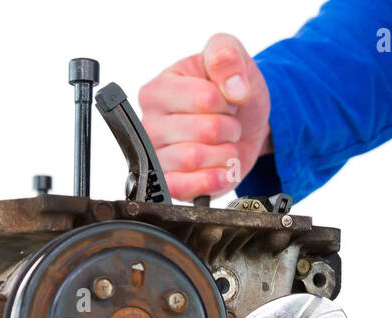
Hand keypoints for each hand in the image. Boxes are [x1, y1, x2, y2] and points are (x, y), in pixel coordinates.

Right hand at [139, 34, 271, 199]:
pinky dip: (213, 180)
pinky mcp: (169, 185)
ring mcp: (157, 157)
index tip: (226, 99)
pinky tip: (223, 170)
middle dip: (229, 129)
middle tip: (228, 124)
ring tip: (223, 144)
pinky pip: (185, 189)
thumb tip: (234, 87)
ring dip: (225, 153)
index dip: (227, 101)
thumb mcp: (231, 57)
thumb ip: (226, 55)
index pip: (205, 99)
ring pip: (196, 160)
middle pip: (204, 131)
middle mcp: (149, 124)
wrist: (242, 124)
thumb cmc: (228, 90)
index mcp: (157, 90)